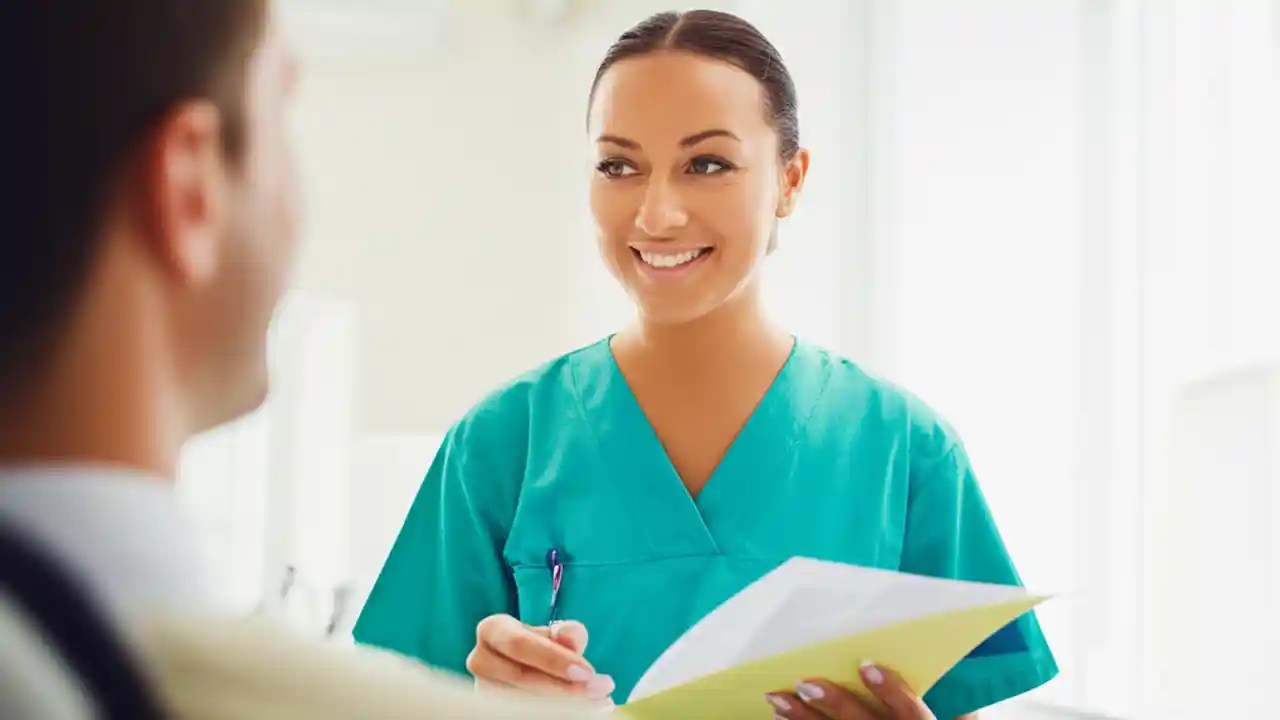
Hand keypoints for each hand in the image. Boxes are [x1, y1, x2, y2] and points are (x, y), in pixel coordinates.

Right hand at [466, 614, 614, 700]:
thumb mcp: (557, 635)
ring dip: (561, 706)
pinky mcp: (490, 708)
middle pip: (520, 677)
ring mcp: (482, 688)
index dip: (553, 659)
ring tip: (596, 704)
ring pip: (520, 702)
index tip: (587, 673)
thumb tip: (572, 639)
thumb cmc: (541, 647)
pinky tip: (579, 713)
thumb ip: (569, 633)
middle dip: (563, 687)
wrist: (523, 667)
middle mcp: (480, 660)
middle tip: (598, 692)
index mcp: (493, 630)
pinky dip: (552, 714)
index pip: (520, 644)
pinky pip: (521, 713)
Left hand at [765, 662, 936, 718]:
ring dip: (802, 717)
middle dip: (834, 703)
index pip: (910, 710)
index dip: (890, 689)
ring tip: (778, 698)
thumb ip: (890, 687)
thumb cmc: (892, 710)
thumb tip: (858, 650)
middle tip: (804, 684)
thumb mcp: (905, 705)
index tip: (867, 666)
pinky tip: (780, 716)